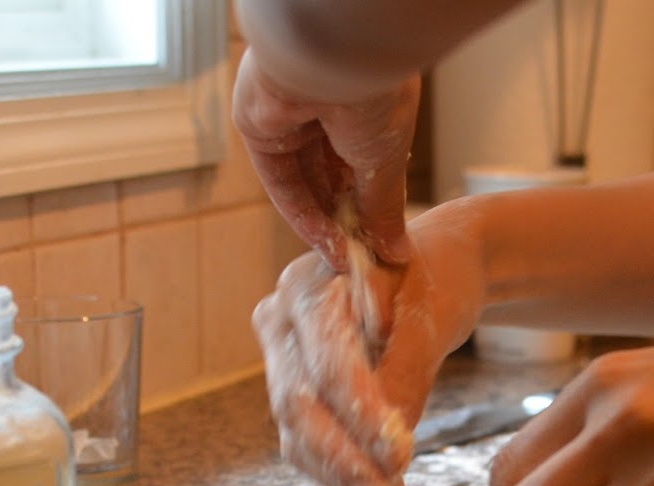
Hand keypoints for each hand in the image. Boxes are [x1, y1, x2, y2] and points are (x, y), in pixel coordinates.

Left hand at [233, 47, 418, 268]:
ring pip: (306, 182)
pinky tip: (326, 242)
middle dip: (347, 220)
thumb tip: (395, 251)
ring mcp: (290, 116)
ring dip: (326, 224)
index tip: (381, 241)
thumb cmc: (373, 95)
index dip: (370, 206)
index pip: (363, 164)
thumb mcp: (386, 160)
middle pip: (332, 177)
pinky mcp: (259, 126)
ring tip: (347, 257)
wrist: (333, 59)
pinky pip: (280, 181)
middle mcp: (326, 107)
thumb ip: (384, 208)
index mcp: (362, 104)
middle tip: (363, 257)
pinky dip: (302, 214)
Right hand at [253, 206, 484, 485]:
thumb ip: (407, 368)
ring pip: (295, 432)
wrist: (420, 281)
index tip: (399, 450)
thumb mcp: (429, 314)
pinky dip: (335, 474)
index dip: (360, 411)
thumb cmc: (431, 284)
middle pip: (300, 403)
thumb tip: (393, 438)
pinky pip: (302, 443)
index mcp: (307, 287)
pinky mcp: (289, 393)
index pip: (327, 361)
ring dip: (338, 476)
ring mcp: (278, 360)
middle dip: (344, 457)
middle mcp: (278, 321)